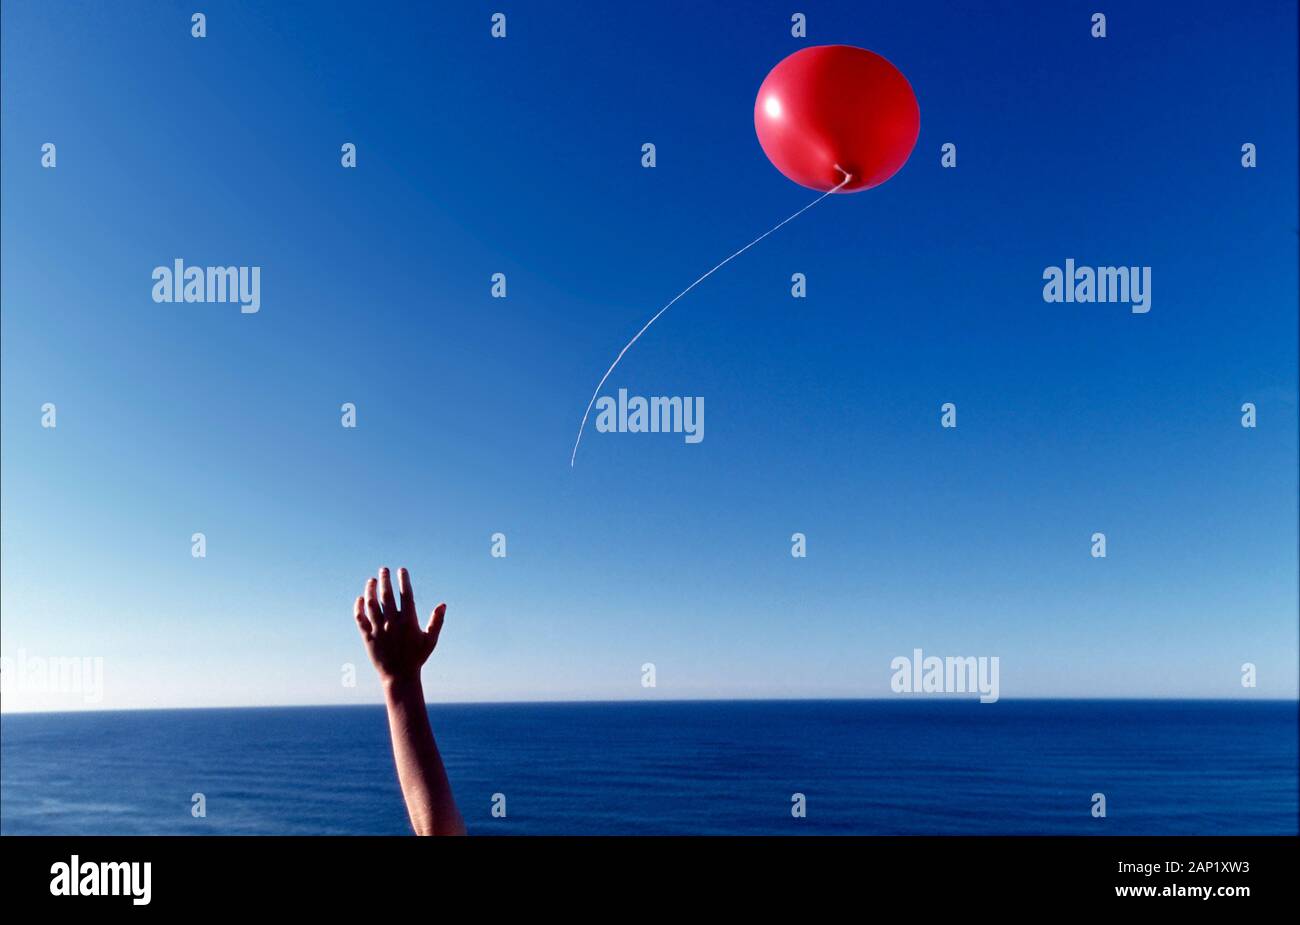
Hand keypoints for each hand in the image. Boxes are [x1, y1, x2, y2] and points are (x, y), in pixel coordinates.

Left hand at [353, 567, 445, 684]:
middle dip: (385, 580)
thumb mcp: (430, 640)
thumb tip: (443, 604)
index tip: (402, 570)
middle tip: (384, 569)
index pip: (406, 595)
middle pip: (387, 596)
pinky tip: (360, 598)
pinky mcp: (368, 637)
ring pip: (372, 605)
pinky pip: (361, 619)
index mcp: (409, 622)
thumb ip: (436, 621)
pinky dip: (359, 607)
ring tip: (372, 581)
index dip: (403, 581)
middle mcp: (392, 623)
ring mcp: (379, 630)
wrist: (399, 676)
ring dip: (371, 590)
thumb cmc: (417, 658)